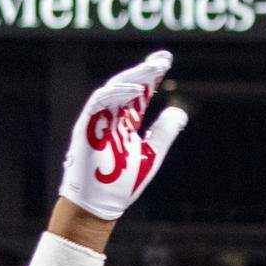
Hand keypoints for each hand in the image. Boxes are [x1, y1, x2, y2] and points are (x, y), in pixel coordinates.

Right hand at [57, 51, 187, 219]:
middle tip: (163, 59)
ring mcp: (97, 121)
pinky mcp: (85, 128)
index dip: (151, 77)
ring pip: (113, 90)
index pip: (139, 94)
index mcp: (124, 122)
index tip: (166, 60)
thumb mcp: (151, 154)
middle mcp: (110, 117)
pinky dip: (115, 94)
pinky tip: (134, 89)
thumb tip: (179, 111)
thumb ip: (164, 132)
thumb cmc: (121, 183)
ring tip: (152, 69)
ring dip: (132, 78)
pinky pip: (98, 103)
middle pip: (127, 87)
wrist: (99, 206)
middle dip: (144, 71)